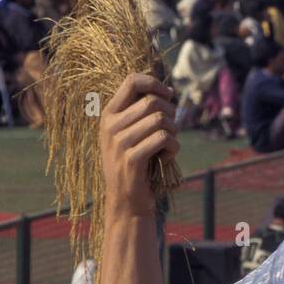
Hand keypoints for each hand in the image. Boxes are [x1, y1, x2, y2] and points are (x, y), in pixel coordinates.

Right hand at [99, 72, 178, 217]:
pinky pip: (163, 139)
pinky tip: (166, 158)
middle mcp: (110, 126)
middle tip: (172, 129)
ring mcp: (118, 143)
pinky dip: (173, 148)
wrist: (127, 202)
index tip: (169, 96)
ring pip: (161, 120)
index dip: (156, 83)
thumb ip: (142, 112)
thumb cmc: (136, 164)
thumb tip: (167, 91)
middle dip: (171, 113)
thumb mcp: (131, 134)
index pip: (132, 81)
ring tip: (169, 145)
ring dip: (174, 132)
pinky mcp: (131, 160)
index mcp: (109, 115)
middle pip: (152, 101)